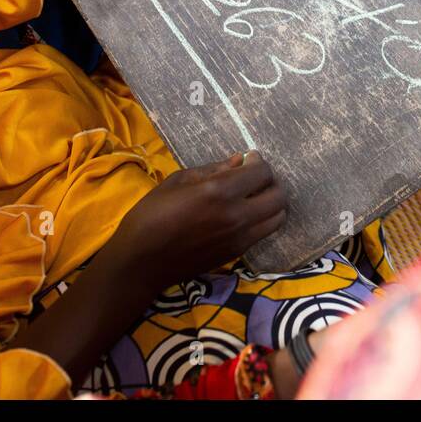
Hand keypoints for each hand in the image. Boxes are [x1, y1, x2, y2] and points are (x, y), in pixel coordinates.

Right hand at [111, 152, 286, 288]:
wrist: (141, 263)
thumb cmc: (151, 215)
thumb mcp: (177, 182)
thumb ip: (212, 170)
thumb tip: (238, 160)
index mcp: (220, 192)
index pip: (261, 172)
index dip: (258, 162)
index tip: (249, 159)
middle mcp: (237, 216)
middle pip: (279, 196)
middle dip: (272, 182)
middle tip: (255, 177)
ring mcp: (240, 238)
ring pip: (278, 217)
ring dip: (272, 203)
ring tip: (254, 196)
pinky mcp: (237, 254)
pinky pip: (264, 232)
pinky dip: (263, 220)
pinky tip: (244, 214)